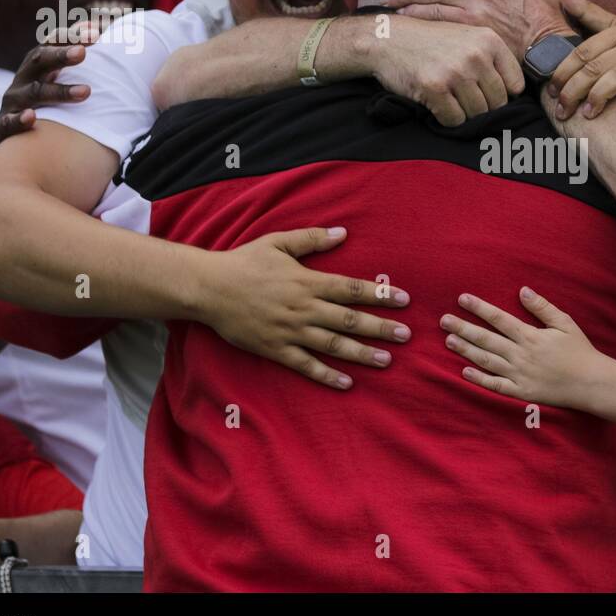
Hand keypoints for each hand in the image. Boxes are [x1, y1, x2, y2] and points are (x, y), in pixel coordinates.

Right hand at [0, 36, 98, 160]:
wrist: (3, 141)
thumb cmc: (39, 106)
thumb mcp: (52, 80)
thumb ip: (71, 58)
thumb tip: (96, 27)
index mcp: (37, 67)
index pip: (51, 44)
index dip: (71, 37)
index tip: (96, 34)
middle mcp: (23, 80)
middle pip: (39, 61)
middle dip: (61, 55)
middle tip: (83, 52)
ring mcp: (12, 102)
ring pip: (34, 93)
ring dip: (60, 91)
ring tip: (87, 92)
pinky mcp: (3, 126)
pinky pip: (9, 122)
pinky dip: (20, 120)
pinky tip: (32, 117)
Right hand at [197, 227, 411, 390]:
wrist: (208, 288)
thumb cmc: (244, 262)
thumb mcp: (278, 241)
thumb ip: (312, 239)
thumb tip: (343, 232)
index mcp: (307, 281)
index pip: (352, 289)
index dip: (380, 294)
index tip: (404, 300)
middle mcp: (303, 308)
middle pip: (350, 319)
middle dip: (380, 328)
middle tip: (406, 335)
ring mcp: (290, 331)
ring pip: (333, 344)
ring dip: (361, 353)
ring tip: (386, 361)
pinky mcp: (275, 349)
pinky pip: (305, 365)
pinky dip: (326, 375)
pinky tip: (347, 383)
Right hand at [370, 15, 523, 125]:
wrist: (388, 39)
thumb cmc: (431, 43)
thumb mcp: (468, 38)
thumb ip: (493, 60)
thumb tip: (515, 96)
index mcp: (489, 40)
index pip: (516, 85)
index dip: (502, 94)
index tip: (484, 91)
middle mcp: (476, 55)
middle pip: (498, 103)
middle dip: (482, 106)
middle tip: (462, 97)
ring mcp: (455, 72)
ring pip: (477, 114)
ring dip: (463, 113)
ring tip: (448, 96)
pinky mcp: (435, 87)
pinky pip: (454, 120)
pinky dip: (446, 117)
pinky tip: (436, 101)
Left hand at [440, 286, 615, 409]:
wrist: (590, 383)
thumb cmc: (580, 351)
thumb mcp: (565, 323)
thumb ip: (542, 307)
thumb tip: (522, 290)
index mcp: (530, 336)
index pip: (499, 318)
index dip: (479, 308)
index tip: (462, 299)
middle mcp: (520, 355)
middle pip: (486, 339)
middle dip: (463, 328)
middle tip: (443, 320)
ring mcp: (518, 375)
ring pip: (486, 361)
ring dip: (466, 350)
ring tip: (448, 340)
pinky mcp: (520, 392)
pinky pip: (495, 385)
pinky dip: (478, 379)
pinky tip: (463, 371)